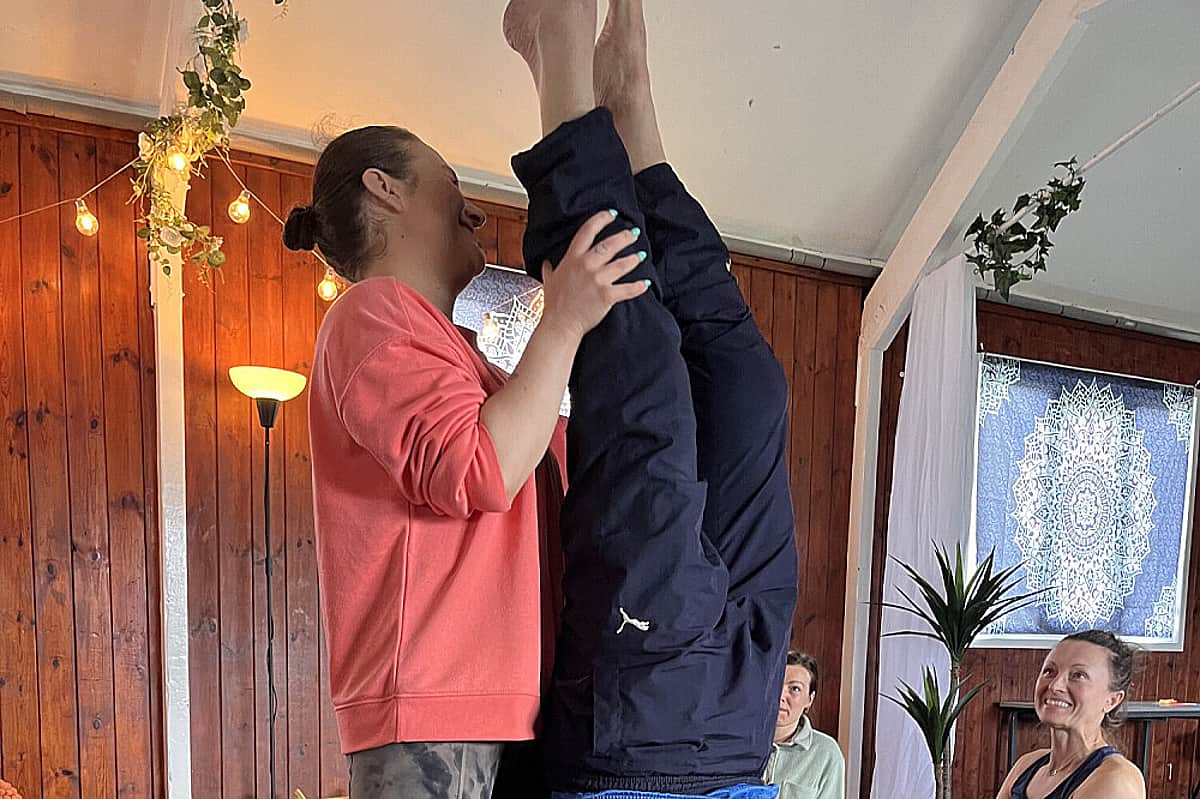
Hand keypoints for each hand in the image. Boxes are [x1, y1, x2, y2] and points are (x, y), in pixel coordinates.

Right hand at [540, 209, 648, 339]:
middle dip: (625, 237)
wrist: (560, 324)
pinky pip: (628, 289)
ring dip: (634, 258)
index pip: (588, 231)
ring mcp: (597, 280)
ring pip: (622, 264)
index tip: (612, 214)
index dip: (601, 219)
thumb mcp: (549, 280)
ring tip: (641, 255)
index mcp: (572, 259)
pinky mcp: (607, 296)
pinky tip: (646, 283)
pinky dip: (639, 286)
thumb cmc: (554, 304)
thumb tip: (548, 263)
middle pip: (610, 244)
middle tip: (634, 233)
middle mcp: (586, 266)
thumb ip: (550, 269)